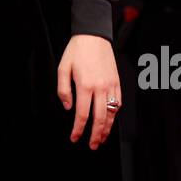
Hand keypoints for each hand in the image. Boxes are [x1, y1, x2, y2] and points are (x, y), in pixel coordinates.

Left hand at [56, 34, 121, 149]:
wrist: (94, 35)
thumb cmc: (77, 50)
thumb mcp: (62, 68)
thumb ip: (63, 90)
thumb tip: (68, 107)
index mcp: (85, 85)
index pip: (82, 114)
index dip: (78, 129)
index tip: (74, 137)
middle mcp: (100, 88)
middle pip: (99, 118)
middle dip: (95, 135)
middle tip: (92, 146)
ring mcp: (111, 85)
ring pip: (111, 113)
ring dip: (107, 129)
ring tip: (102, 139)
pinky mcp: (117, 82)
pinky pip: (118, 102)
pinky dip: (114, 115)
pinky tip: (110, 121)